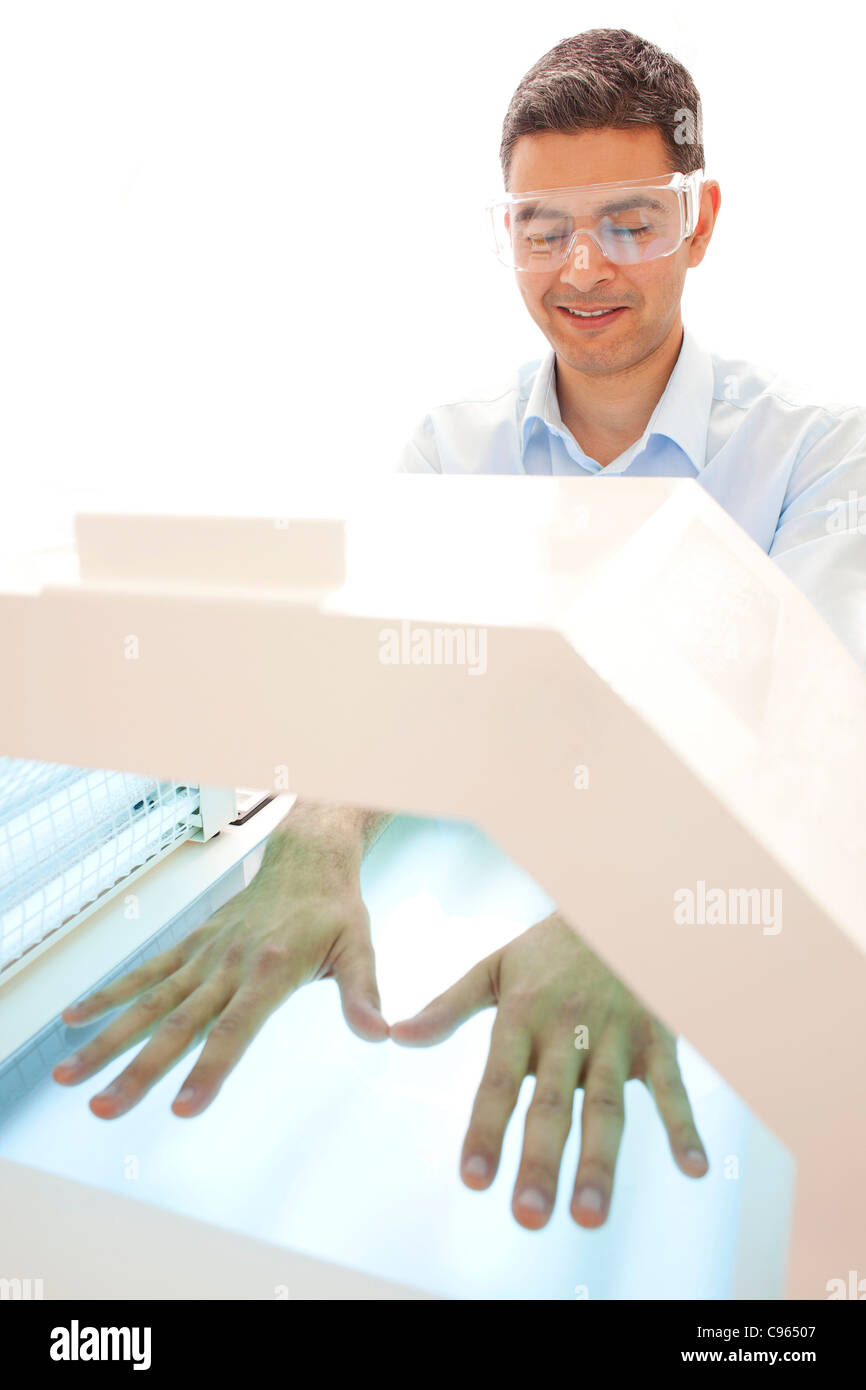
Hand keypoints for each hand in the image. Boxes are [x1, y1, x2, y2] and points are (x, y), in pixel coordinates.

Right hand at [52, 822, 386, 1118]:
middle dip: (138, 1069)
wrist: (306, 858)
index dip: (209, 1069)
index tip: (182, 1108)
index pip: (235, 1028)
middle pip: (178, 1024)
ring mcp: (203, 955)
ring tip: (70, 1075)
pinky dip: (109, 996)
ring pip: (149, 1003)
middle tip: (102, 1106)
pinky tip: (75, 1020)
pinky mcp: (191, 946)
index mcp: (270, 970)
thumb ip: (363, 993)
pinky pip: (145, 974)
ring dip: (107, 1039)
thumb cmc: (334, 909)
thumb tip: (379, 1034)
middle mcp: (228, 964)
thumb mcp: (359, 947)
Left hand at [390, 912, 707, 1228]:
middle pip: (552, 1105)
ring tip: (589, 1215)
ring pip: (606, 1107)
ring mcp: (615, 1037)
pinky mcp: (656, 1039)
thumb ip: (449, 1006)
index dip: (485, 1129)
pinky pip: (671, 1086)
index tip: (473, 1179)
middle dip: (540, 1162)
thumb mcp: (495, 966)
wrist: (621, 906)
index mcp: (523, 1015)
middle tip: (528, 1217)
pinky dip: (683, 1126)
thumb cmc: (551, 948)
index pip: (499, 1081)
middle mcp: (568, 1031)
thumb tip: (397, 1035)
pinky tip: (691, 1168)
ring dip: (600, 1163)